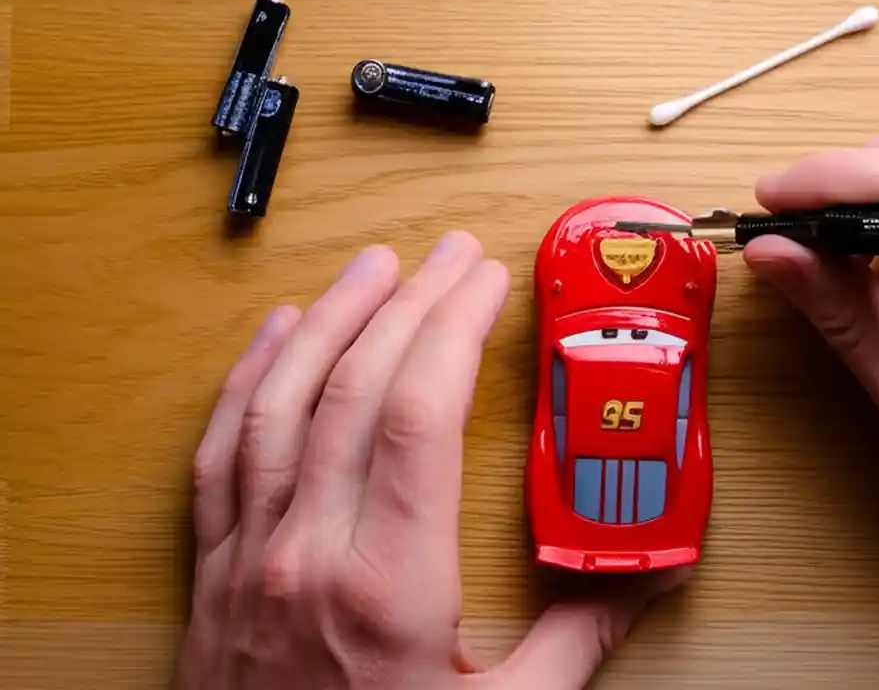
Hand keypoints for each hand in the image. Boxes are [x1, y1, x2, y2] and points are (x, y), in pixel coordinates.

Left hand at [177, 234, 676, 689]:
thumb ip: (579, 642)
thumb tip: (644, 579)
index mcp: (391, 585)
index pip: (418, 414)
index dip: (453, 328)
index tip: (486, 281)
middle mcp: (309, 554)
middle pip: (355, 388)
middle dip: (407, 303)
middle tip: (449, 253)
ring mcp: (252, 557)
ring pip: (281, 403)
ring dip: (328, 320)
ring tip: (372, 265)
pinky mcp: (219, 571)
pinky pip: (222, 450)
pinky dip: (248, 380)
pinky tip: (278, 334)